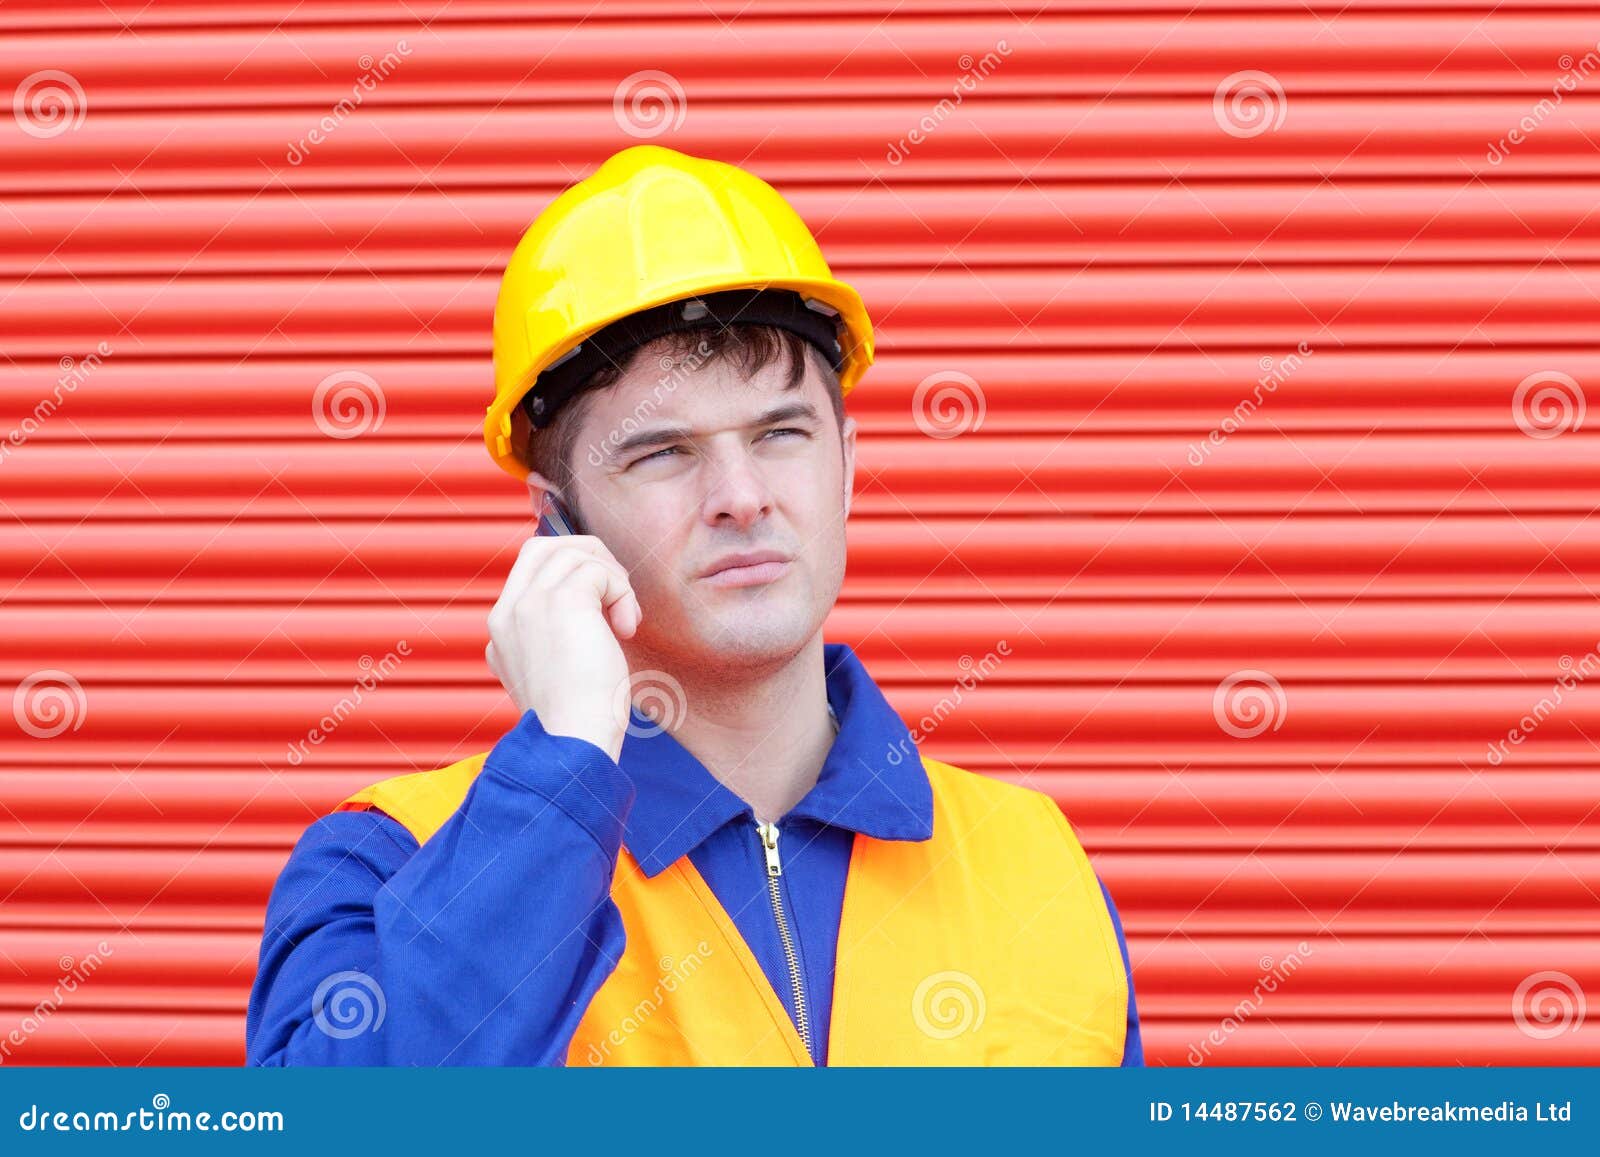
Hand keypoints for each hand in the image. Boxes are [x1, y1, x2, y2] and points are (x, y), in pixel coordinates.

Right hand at [485, 535, 642, 763]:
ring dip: (613, 581)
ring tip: (624, 624)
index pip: (530, 569)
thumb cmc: (578, 718)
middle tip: (616, 596)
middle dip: (589, 559)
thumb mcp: (555, 668)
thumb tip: (594, 601)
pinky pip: (599, 571)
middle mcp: (508, 611)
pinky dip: (622, 593)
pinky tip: (626, 629)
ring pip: (577, 554)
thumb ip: (556, 632)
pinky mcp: (562, 601)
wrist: (573, 742)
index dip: (572, 574)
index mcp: (502, 629)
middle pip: (545, 546)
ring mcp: (530, 603)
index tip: (600, 610)